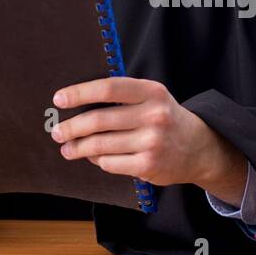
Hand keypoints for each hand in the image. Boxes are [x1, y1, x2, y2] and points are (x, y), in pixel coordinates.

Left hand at [49, 77, 247, 199]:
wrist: (199, 148)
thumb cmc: (165, 118)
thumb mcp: (152, 98)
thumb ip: (122, 96)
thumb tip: (78, 103)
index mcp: (152, 92)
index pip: (109, 89)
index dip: (80, 93)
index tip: (59, 99)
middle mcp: (154, 115)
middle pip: (99, 120)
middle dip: (71, 127)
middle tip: (56, 132)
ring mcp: (152, 142)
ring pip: (100, 145)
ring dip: (78, 148)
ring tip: (67, 148)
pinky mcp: (148, 165)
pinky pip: (110, 163)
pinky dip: (98, 160)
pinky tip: (94, 158)